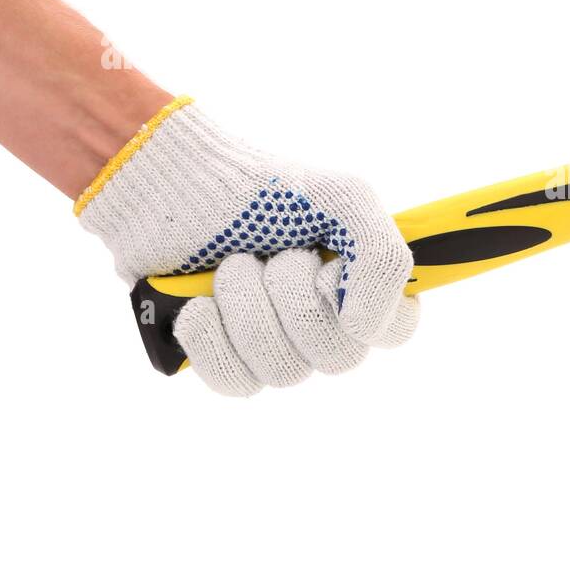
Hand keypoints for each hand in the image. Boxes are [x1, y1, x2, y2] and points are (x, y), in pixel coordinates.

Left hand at [77, 98, 416, 395]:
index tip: (329, 267)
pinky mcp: (226, 357)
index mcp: (360, 284)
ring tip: (232, 265)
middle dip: (294, 298)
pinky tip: (200, 303)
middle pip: (338, 358)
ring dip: (249, 308)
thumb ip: (383, 256)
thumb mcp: (343, 197)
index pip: (395, 330)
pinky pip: (235, 383)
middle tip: (275, 255)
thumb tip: (363, 329)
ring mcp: (274, 344)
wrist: (173, 187)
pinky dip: (211, 337)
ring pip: (283, 372)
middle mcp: (323, 321)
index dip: (364, 306)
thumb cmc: (260, 188)